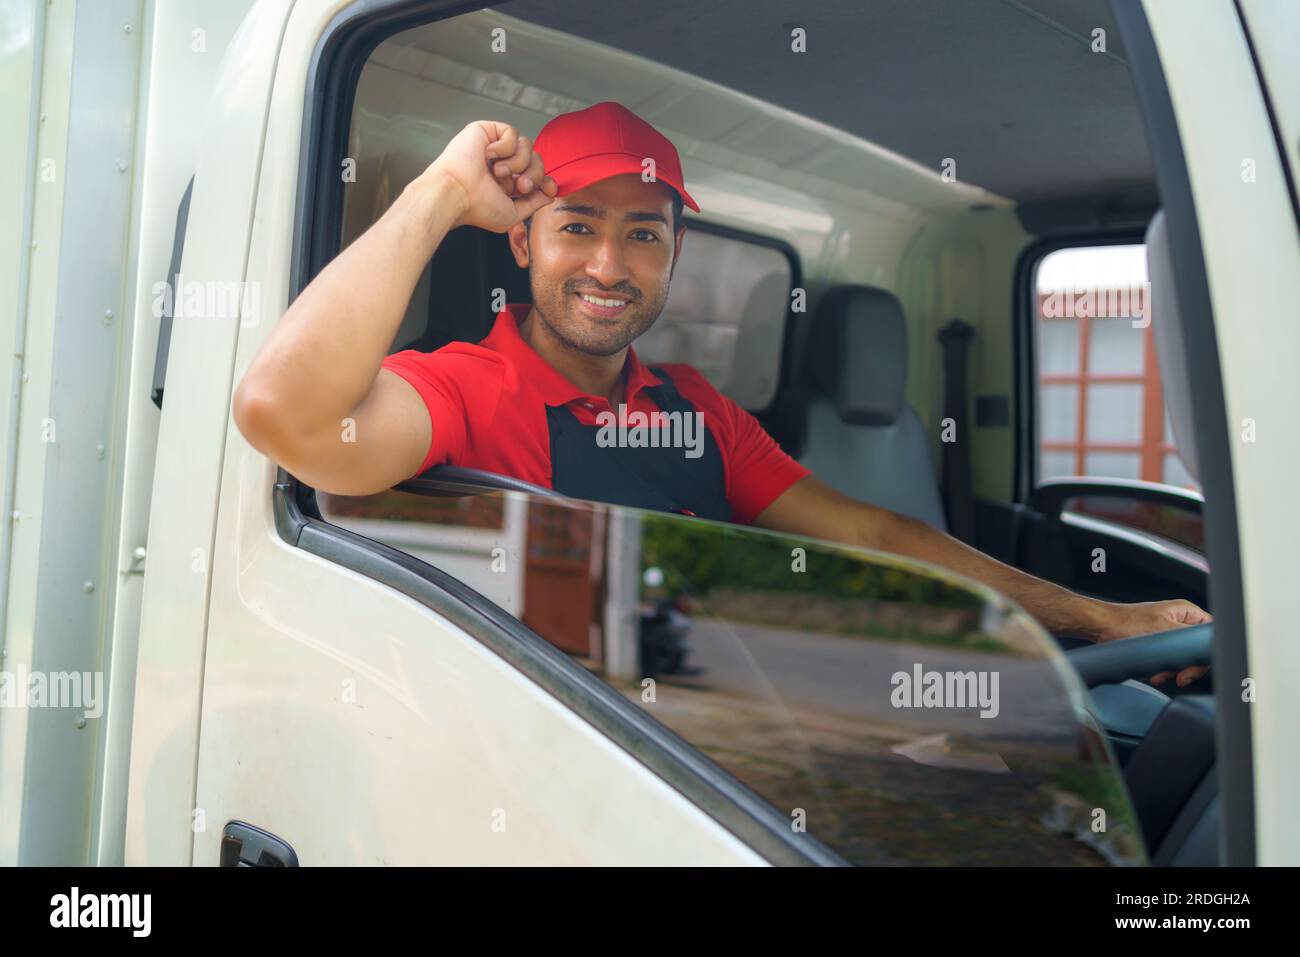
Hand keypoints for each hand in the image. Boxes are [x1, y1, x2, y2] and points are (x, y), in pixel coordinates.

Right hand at [427, 121, 556, 232]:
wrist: (455, 194)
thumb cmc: (476, 208)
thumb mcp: (512, 214)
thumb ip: (533, 203)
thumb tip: (549, 193)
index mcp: (506, 183)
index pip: (536, 174)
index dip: (546, 179)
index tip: (550, 188)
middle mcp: (501, 164)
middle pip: (536, 159)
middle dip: (534, 174)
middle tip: (520, 185)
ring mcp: (494, 148)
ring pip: (527, 145)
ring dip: (517, 163)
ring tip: (498, 172)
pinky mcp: (486, 131)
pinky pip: (512, 133)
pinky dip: (505, 147)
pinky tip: (488, 156)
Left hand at [1093, 598, 1211, 687]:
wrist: (1100, 627)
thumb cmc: (1125, 623)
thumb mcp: (1163, 629)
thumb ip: (1189, 636)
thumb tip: (1211, 641)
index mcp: (1187, 612)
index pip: (1209, 636)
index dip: (1205, 653)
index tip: (1192, 667)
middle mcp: (1180, 622)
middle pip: (1197, 651)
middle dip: (1186, 667)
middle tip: (1178, 677)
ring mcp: (1170, 634)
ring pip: (1183, 659)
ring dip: (1172, 670)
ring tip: (1158, 674)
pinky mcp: (1158, 645)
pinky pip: (1169, 662)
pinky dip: (1162, 670)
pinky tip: (1153, 673)